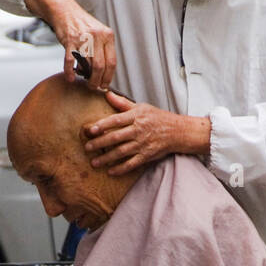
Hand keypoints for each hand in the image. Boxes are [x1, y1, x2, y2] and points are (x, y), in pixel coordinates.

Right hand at [24, 0, 115, 87]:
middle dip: (97, 81)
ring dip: (84, 77)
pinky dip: (70, 72)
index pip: (112, 62)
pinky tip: (70, 77)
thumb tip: (106, 73)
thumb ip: (104, 50)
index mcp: (107, 36)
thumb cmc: (82, 25)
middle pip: (100, 67)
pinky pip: (70, 62)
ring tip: (83, 80)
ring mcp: (83, 39)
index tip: (105, 84)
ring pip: (87, 66)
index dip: (108, 77)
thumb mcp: (99, 34)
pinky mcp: (70, 41)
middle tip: (93, 86)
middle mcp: (97, 36)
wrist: (66, 11)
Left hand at [83, 93, 210, 175]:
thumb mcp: (141, 107)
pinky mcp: (147, 155)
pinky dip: (121, 168)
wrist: (177, 131)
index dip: (102, 125)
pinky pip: (132, 164)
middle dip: (100, 143)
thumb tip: (107, 94)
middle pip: (116, 137)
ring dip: (106, 158)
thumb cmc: (157, 118)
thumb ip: (122, 103)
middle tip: (87, 147)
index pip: (116, 120)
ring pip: (121, 152)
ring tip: (94, 162)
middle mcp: (139, 130)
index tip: (90, 130)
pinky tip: (110, 171)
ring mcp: (143, 144)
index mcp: (136, 117)